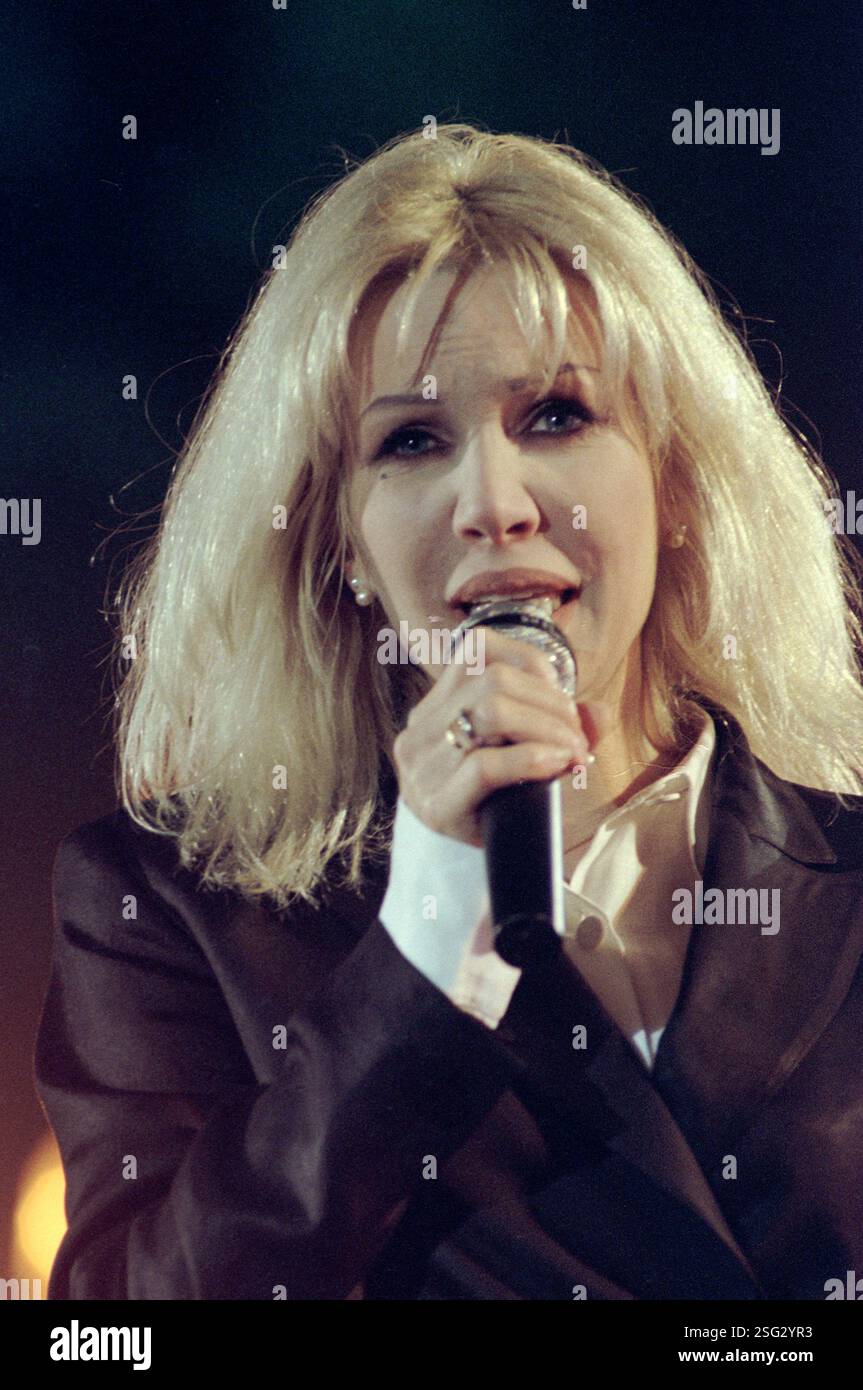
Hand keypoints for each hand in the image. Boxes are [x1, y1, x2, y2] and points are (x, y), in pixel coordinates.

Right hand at [392, 628, 601, 847]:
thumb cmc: (494, 803)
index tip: (562, 699)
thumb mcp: (523, 754)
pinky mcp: (436, 804)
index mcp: (435, 705)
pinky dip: (531, 759)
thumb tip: (600, 713)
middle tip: (578, 737)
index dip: (531, 663)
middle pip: (493, 680)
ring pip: (490, 712)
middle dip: (551, 703)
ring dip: (547, 728)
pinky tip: (556, 766)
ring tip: (572, 754)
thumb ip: (559, 727)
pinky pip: (485, 765)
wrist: (457, 869)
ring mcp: (423, 766)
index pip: (477, 647)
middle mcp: (421, 728)